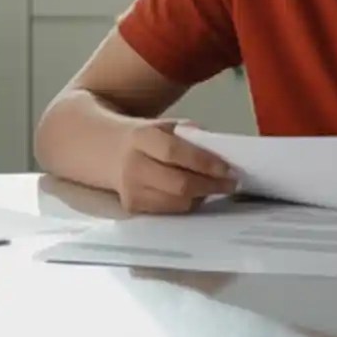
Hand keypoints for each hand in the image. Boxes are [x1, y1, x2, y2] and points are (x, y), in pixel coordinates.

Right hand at [114, 120, 236, 213]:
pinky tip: (195, 194)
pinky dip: (187, 204)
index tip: (227, 169)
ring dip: (202, 196)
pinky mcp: (133, 207)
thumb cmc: (143, 137)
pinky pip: (169, 210)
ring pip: (176, 202)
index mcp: (141, 137)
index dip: (203, 163)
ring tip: (215, 187)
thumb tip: (220, 151)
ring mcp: (130, 190)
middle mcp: (132, 165)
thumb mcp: (164, 125)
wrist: (105, 151)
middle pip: (177, 184)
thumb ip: (190, 135)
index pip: (174, 152)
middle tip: (230, 183)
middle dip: (209, 185)